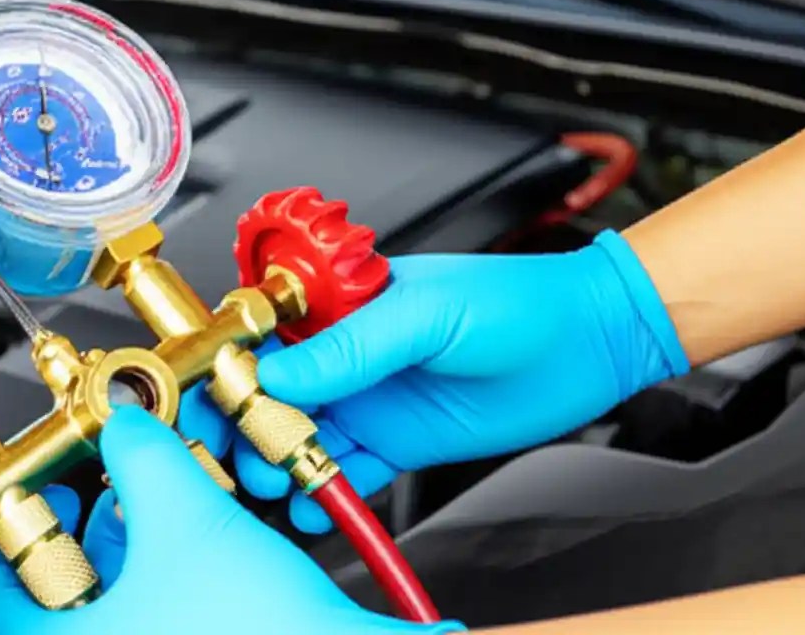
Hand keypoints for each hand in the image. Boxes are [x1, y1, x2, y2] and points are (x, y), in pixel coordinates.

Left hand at [0, 406, 464, 634]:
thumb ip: (142, 455)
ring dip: (131, 555)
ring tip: (157, 509)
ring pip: (116, 615)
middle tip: (97, 495)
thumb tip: (126, 425)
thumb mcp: (188, 515)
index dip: (4, 541)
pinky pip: (160, 626)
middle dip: (84, 536)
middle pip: (60, 604)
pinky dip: (170, 584)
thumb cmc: (265, 631)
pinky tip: (201, 548)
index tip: (27, 504)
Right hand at [180, 230, 687, 532]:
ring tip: (276, 484)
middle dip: (247, 427)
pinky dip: (326, 490)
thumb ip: (351, 347)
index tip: (214, 402)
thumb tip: (279, 372)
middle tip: (240, 456)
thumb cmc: (517, 301)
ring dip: (281, 462)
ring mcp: (372, 399)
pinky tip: (314, 504)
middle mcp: (349, 353)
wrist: (590, 342)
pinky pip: (349, 469)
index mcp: (342, 304)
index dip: (233, 369)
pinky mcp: (399, 440)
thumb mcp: (427, 313)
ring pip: (304, 436)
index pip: (266, 336)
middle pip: (273, 395)